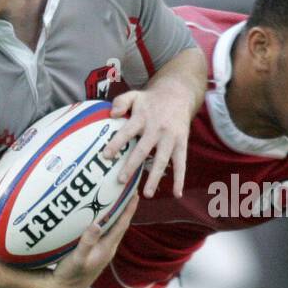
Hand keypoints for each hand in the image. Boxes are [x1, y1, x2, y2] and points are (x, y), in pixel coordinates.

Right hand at [38, 193, 137, 287]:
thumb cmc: (71, 275)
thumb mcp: (77, 259)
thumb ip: (87, 243)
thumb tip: (96, 224)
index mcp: (107, 248)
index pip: (122, 225)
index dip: (129, 209)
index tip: (135, 193)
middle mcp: (107, 248)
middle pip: (120, 223)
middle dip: (125, 207)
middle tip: (127, 189)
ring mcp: (101, 249)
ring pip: (112, 227)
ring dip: (115, 212)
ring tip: (115, 197)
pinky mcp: (94, 250)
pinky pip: (103, 231)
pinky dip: (104, 220)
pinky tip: (98, 214)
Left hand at [104, 82, 193, 198]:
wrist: (179, 93)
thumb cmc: (150, 100)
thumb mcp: (134, 95)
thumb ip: (121, 102)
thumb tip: (112, 114)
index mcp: (142, 118)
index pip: (127, 131)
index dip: (116, 143)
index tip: (106, 156)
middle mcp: (157, 129)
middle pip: (143, 149)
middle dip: (132, 165)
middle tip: (121, 180)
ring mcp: (170, 138)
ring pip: (162, 160)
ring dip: (155, 177)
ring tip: (147, 194)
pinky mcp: (182, 143)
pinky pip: (181, 163)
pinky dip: (180, 179)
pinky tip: (177, 194)